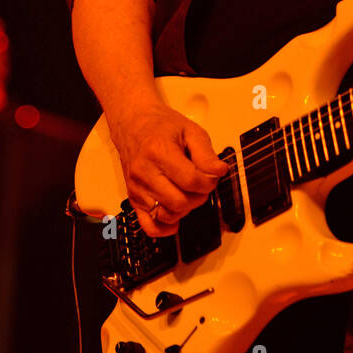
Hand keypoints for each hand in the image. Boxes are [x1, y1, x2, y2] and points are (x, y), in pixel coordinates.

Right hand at [109, 100, 227, 237]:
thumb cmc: (161, 127)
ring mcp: (137, 188)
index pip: (191, 180)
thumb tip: (219, 172)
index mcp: (158, 152)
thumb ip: (206, 154)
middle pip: (179, 201)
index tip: (212, 176)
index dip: (208, 182)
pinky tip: (175, 216)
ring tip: (188, 193)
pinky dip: (165, 227)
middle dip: (199, 196)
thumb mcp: (191, 131)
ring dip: (185, 209)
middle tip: (201, 184)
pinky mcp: (133, 198)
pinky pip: (148, 226)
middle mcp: (144, 172)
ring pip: (167, 215)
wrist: (134, 124)